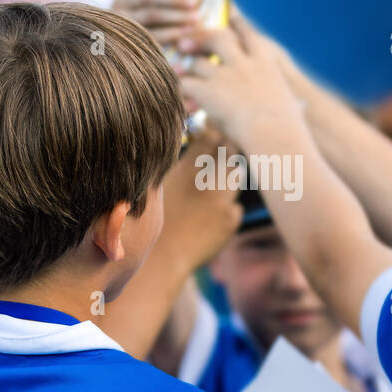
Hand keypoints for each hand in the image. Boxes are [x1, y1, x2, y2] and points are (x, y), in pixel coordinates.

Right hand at [160, 126, 242, 268]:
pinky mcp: (232, 219)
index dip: (215, 135)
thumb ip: (184, 163)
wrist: (163, 256)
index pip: (214, 137)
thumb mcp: (162, 184)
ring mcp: (224, 199)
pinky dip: (227, 208)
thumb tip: (199, 143)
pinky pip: (235, 205)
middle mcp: (210, 179)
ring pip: (236, 177)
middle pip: (231, 152)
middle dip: (227, 153)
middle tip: (218, 160)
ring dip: (227, 180)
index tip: (214, 137)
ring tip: (209, 192)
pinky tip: (209, 218)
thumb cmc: (155, 218)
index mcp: (189, 166)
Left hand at [177, 16, 303, 148]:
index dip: (239, 24)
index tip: (232, 14)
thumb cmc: (290, 129)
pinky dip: (179, 88)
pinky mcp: (209, 92)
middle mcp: (244, 64)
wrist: (277, 137)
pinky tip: (174, 93)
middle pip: (217, 38)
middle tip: (187, 41)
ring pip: (198, 63)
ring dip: (186, 68)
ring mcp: (225, 76)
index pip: (250, 36)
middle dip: (201, 37)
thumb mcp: (295, 105)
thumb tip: (303, 108)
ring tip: (177, 70)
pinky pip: (186, 84)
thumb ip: (292, 101)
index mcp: (265, 64)